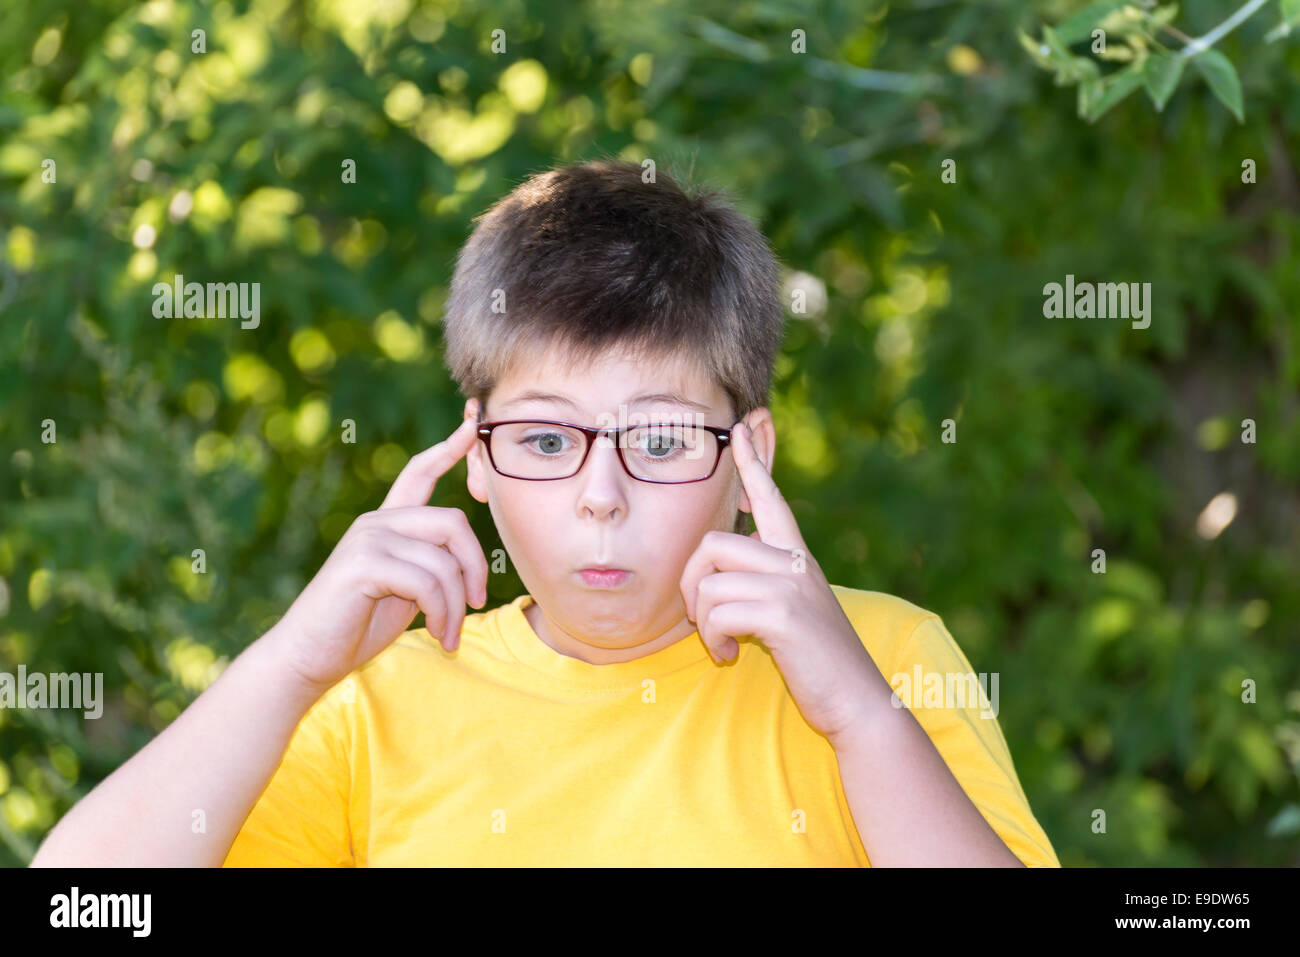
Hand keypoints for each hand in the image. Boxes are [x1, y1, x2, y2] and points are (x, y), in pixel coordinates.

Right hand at [270, 416, 489, 692]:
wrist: (308, 658)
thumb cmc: (357, 626)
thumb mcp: (403, 589)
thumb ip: (430, 563)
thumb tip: (471, 561)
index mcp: (385, 523)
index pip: (418, 473)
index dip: (448, 449)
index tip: (471, 425)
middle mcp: (376, 523)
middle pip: (452, 522)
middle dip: (475, 566)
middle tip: (475, 604)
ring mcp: (368, 540)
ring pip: (443, 561)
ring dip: (456, 605)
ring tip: (449, 634)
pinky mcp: (363, 565)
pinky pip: (428, 582)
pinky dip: (442, 613)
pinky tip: (437, 634)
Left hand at [678, 421, 887, 741]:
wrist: (858, 702)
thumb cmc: (819, 662)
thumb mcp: (795, 611)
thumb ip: (766, 584)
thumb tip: (718, 574)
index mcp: (797, 557)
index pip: (771, 499)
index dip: (753, 462)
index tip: (743, 427)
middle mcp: (794, 562)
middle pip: (711, 544)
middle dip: (690, 585)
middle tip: (702, 619)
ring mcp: (791, 585)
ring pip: (709, 582)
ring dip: (704, 623)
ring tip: (724, 645)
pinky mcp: (784, 614)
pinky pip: (719, 612)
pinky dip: (714, 640)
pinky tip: (732, 656)